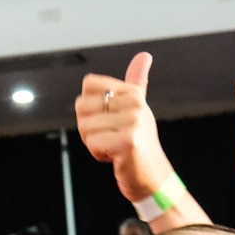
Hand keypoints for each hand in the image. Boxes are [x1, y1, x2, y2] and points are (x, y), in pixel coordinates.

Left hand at [76, 53, 172, 202]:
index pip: (89, 84)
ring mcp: (132, 122)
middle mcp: (135, 103)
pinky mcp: (127, 141)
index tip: (109, 119)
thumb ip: (136, 82)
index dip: (90, 106)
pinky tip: (116, 157)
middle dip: (89, 128)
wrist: (153, 178)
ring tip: (114, 147)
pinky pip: (92, 143)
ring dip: (94, 143)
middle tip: (111, 138)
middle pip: (82, 106)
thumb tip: (144, 56)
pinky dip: (98, 154)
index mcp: (133, 93)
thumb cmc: (140, 144)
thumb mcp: (138, 108)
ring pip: (85, 127)